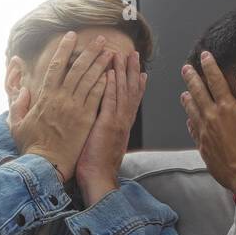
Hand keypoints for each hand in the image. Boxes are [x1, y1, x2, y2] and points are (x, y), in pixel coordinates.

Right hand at [8, 31, 112, 180]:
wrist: (45, 165)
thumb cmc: (31, 147)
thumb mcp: (16, 124)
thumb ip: (18, 105)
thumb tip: (24, 90)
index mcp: (45, 96)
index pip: (56, 66)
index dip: (64, 49)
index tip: (71, 37)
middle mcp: (61, 98)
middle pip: (77, 68)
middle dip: (89, 51)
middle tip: (100, 39)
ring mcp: (75, 108)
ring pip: (90, 80)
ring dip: (101, 64)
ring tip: (110, 52)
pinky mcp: (86, 119)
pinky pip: (97, 97)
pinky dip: (104, 84)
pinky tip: (112, 74)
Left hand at [74, 50, 147, 205]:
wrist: (99, 180)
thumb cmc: (96, 168)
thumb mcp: (103, 145)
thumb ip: (105, 131)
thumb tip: (102, 125)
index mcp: (122, 127)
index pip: (131, 101)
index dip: (135, 84)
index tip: (139, 71)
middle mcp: (123, 122)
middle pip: (131, 91)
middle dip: (132, 71)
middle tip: (133, 53)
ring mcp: (117, 123)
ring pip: (122, 92)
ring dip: (122, 71)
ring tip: (123, 54)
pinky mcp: (107, 125)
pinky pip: (110, 101)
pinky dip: (111, 86)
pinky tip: (110, 72)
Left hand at [180, 51, 235, 194]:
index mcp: (227, 108)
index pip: (215, 81)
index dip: (210, 66)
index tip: (205, 56)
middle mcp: (212, 117)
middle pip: (198, 92)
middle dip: (191, 78)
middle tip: (186, 68)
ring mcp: (205, 133)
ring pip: (191, 110)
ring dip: (187, 98)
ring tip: (184, 91)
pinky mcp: (203, 146)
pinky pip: (193, 129)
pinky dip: (190, 120)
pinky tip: (189, 117)